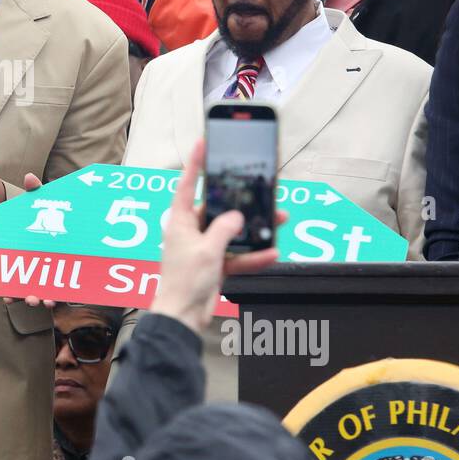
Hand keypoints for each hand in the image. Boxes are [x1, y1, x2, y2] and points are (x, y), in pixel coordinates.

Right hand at [2, 172, 56, 309]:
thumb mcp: (45, 204)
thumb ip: (37, 193)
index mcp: (27, 252)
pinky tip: (52, 300)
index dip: (7, 284)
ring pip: (39, 292)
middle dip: (25, 296)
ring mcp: (49, 273)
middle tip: (29, 298)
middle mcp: (35, 265)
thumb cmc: (54, 215)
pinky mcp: (64, 278)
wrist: (78, 224)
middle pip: (25, 286)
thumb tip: (29, 177)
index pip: (12, 270)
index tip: (7, 294)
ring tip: (41, 300)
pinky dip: (53, 298)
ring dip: (37, 299)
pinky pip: (56, 292)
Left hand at [152, 138, 283, 332]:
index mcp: (180, 220)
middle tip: (259, 188)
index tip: (203, 143)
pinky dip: (254, 255)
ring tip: (278, 220)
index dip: (195, 163)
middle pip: (218, 208)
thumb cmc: (184, 281)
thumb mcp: (206, 250)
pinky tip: (272, 253)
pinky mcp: (215, 264)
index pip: (187, 184)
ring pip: (233, 232)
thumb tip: (236, 217)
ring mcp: (204, 247)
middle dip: (241, 202)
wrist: (182, 316)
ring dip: (254, 229)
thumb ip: (224, 229)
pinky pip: (238, 255)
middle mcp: (191, 230)